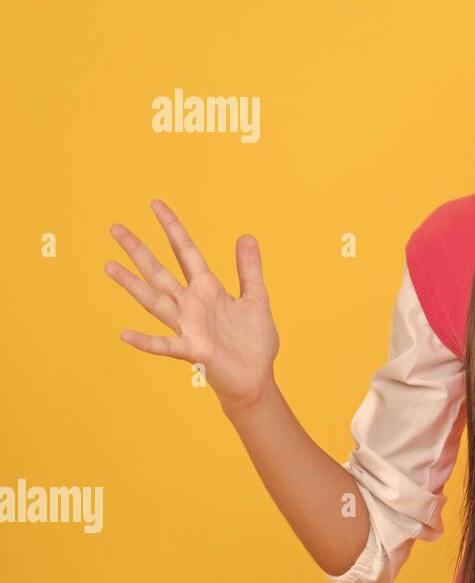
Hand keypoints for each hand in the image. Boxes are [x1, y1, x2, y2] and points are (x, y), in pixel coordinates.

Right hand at [105, 199, 279, 414]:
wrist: (257, 378)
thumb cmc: (253, 341)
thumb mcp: (256, 299)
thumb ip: (249, 269)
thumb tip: (246, 235)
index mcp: (208, 289)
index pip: (185, 252)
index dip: (172, 228)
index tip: (155, 204)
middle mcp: (192, 305)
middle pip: (161, 271)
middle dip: (139, 250)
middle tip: (115, 227)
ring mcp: (189, 327)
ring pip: (156, 301)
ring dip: (133, 285)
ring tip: (109, 266)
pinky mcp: (194, 351)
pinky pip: (166, 345)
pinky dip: (146, 341)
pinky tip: (124, 335)